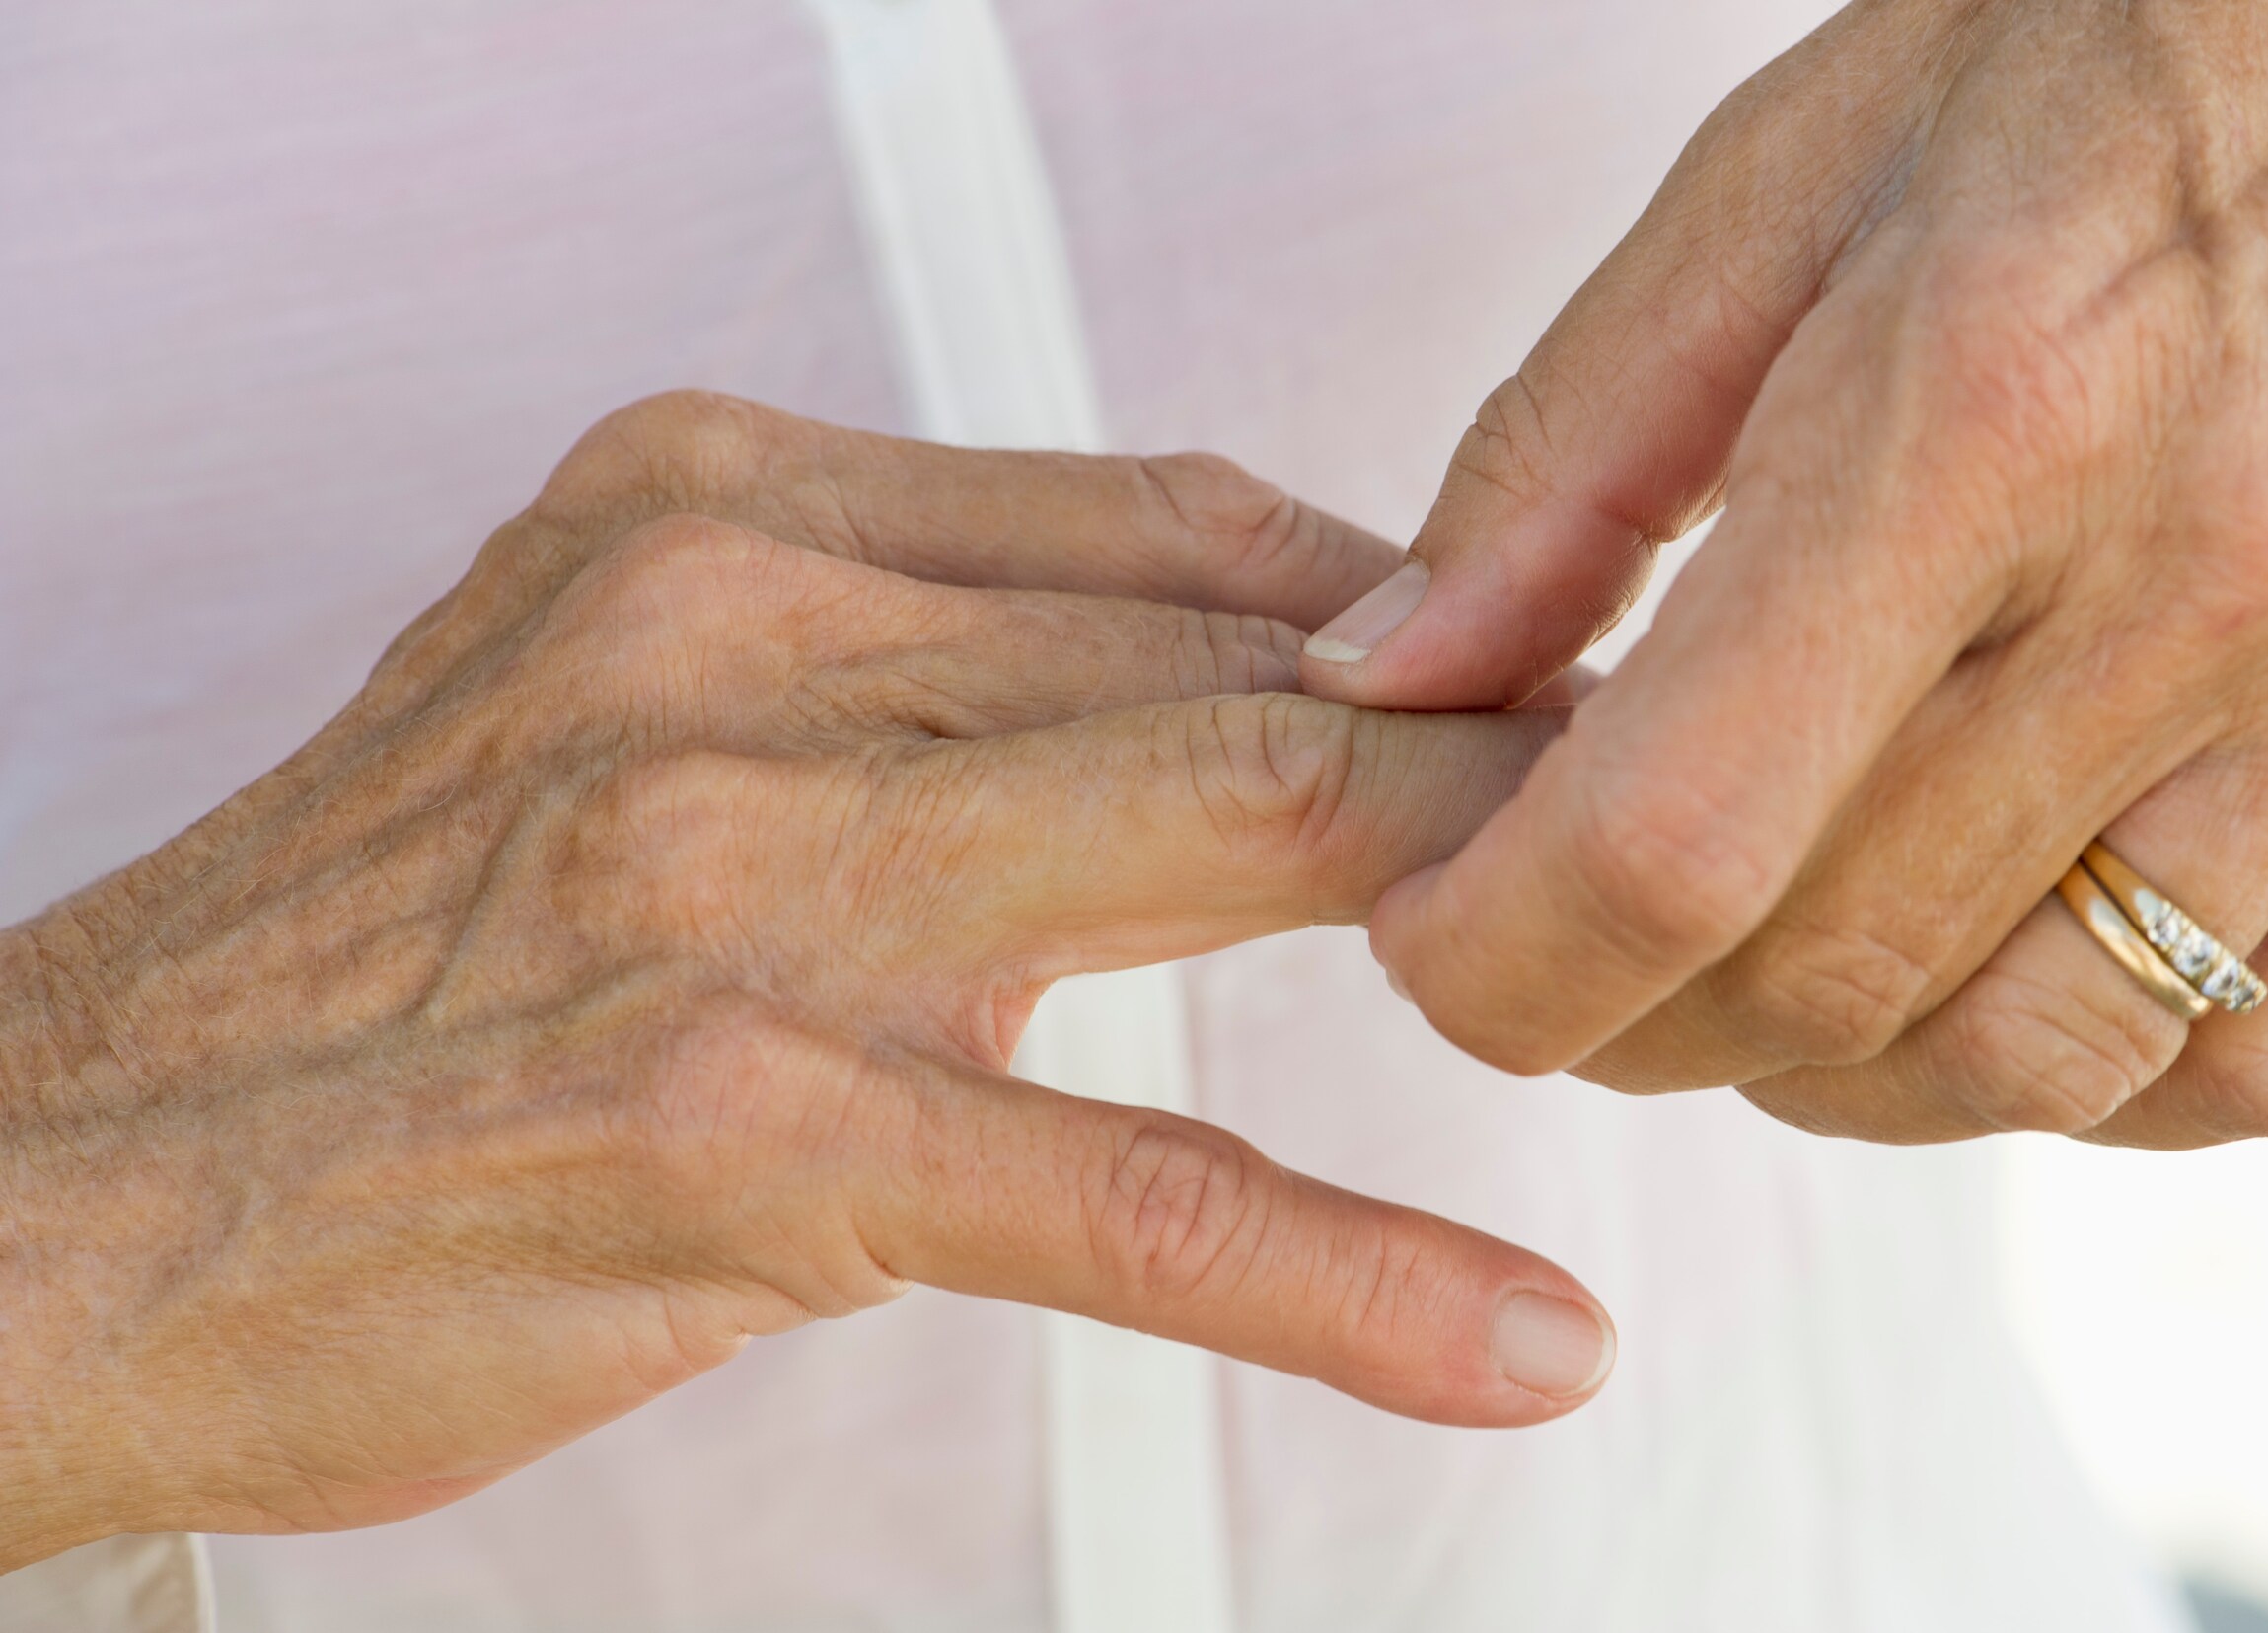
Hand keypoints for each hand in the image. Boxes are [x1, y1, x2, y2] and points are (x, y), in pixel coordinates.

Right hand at [0, 393, 1609, 1569]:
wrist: (67, 1176)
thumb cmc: (369, 958)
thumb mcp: (606, 690)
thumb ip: (893, 654)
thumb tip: (1198, 678)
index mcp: (720, 508)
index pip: (1179, 519)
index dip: (1405, 612)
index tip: (1535, 685)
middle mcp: (734, 637)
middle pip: (1252, 658)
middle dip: (1496, 749)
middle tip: (1674, 821)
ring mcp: (741, 879)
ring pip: (1238, 847)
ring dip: (1495, 928)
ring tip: (1669, 1002)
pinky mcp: (746, 1132)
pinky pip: (1130, 1185)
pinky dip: (1353, 1270)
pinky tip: (1504, 1334)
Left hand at [1303, 0, 2267, 1145]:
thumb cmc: (2115, 55)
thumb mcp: (1781, 187)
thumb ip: (1562, 460)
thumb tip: (1391, 679)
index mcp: (1974, 412)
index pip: (1676, 839)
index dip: (1502, 956)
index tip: (1434, 940)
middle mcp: (2193, 579)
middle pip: (1829, 975)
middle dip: (1624, 1016)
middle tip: (1553, 939)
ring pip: (2034, 1058)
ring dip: (1826, 1072)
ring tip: (1745, 968)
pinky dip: (2092, 1085)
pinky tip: (1989, 981)